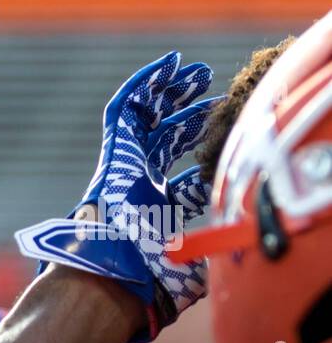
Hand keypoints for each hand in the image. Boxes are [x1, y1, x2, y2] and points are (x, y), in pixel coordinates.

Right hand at [16, 52, 218, 341]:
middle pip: (161, 140)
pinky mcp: (114, 153)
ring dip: (169, 92)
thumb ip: (208, 248)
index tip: (223, 134)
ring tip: (196, 72)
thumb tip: (231, 241)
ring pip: (144, 119)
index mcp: (150, 208)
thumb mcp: (191, 260)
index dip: (200, 153)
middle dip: (186, 114)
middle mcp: (134, 185)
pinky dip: (144, 85)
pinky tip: (168, 66)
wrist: (110, 274)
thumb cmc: (147, 276)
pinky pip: (124, 110)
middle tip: (210, 91)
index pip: (177, 173)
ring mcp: (123, 168)